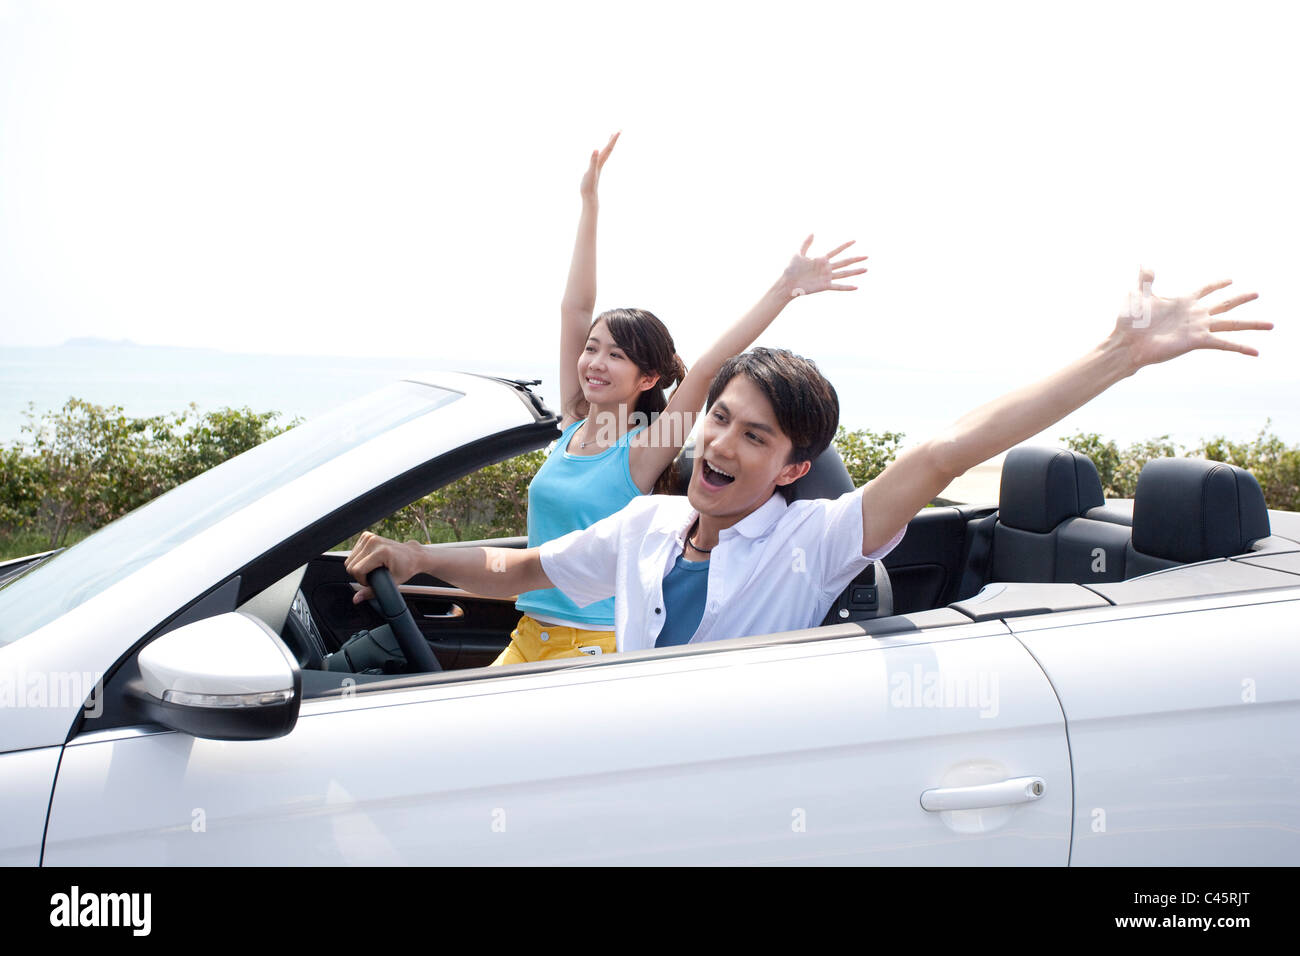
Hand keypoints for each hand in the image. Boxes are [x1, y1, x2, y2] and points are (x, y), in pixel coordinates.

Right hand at [344, 532, 424, 603]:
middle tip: (373, 576)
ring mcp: (370, 537)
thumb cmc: (406, 568)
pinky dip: (359, 559)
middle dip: (359, 574)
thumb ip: (371, 592)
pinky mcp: (367, 535)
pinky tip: (370, 561)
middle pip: (350, 564)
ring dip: (358, 567)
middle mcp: (374, 542)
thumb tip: (356, 599)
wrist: (413, 555)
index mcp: (381, 552)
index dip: (362, 580)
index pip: (356, 569)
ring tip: (372, 568)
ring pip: (349, 559)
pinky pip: (353, 552)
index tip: (372, 582)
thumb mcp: (392, 583)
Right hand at [579, 131, 619, 201]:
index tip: (619, 131)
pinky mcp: (594, 170)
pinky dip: (601, 153)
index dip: (613, 139)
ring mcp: (598, 166)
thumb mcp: (590, 171)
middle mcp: (601, 163)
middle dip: (613, 140)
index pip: (608, 148)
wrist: (589, 197)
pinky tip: (599, 152)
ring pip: (605, 153)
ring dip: (608, 145)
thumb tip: (596, 149)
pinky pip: (600, 158)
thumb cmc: (589, 185)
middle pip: (609, 149)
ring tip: (611, 138)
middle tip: (619, 131)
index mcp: (600, 162)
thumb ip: (593, 160)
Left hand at [780, 235, 867, 297]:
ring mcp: (827, 277)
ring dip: (855, 271)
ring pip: (844, 273)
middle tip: (866, 256)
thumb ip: (806, 244)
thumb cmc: (791, 269)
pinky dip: (847, 287)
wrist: (787, 283)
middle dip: (856, 259)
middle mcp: (827, 268)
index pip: (836, 250)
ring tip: (866, 269)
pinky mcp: (825, 286)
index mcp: (821, 260)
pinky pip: (838, 286)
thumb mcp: (798, 254)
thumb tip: (813, 233)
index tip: (854, 240)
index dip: (845, 245)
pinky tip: (856, 287)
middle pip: (844, 262)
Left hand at [1114, 267, 1269, 371]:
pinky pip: (1224, 344)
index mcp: (1183, 302)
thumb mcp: (1139, 295)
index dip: (1216, 284)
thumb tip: (1145, 264)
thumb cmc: (1130, 321)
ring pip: (1231, 324)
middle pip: (1224, 304)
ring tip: (1271, 324)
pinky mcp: (1197, 341)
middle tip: (1257, 293)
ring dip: (1251, 324)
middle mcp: (1194, 315)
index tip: (1230, 279)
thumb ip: (1145, 280)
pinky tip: (1257, 351)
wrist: (1126, 343)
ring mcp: (1197, 328)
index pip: (1204, 289)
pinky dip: (1241, 347)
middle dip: (1240, 298)